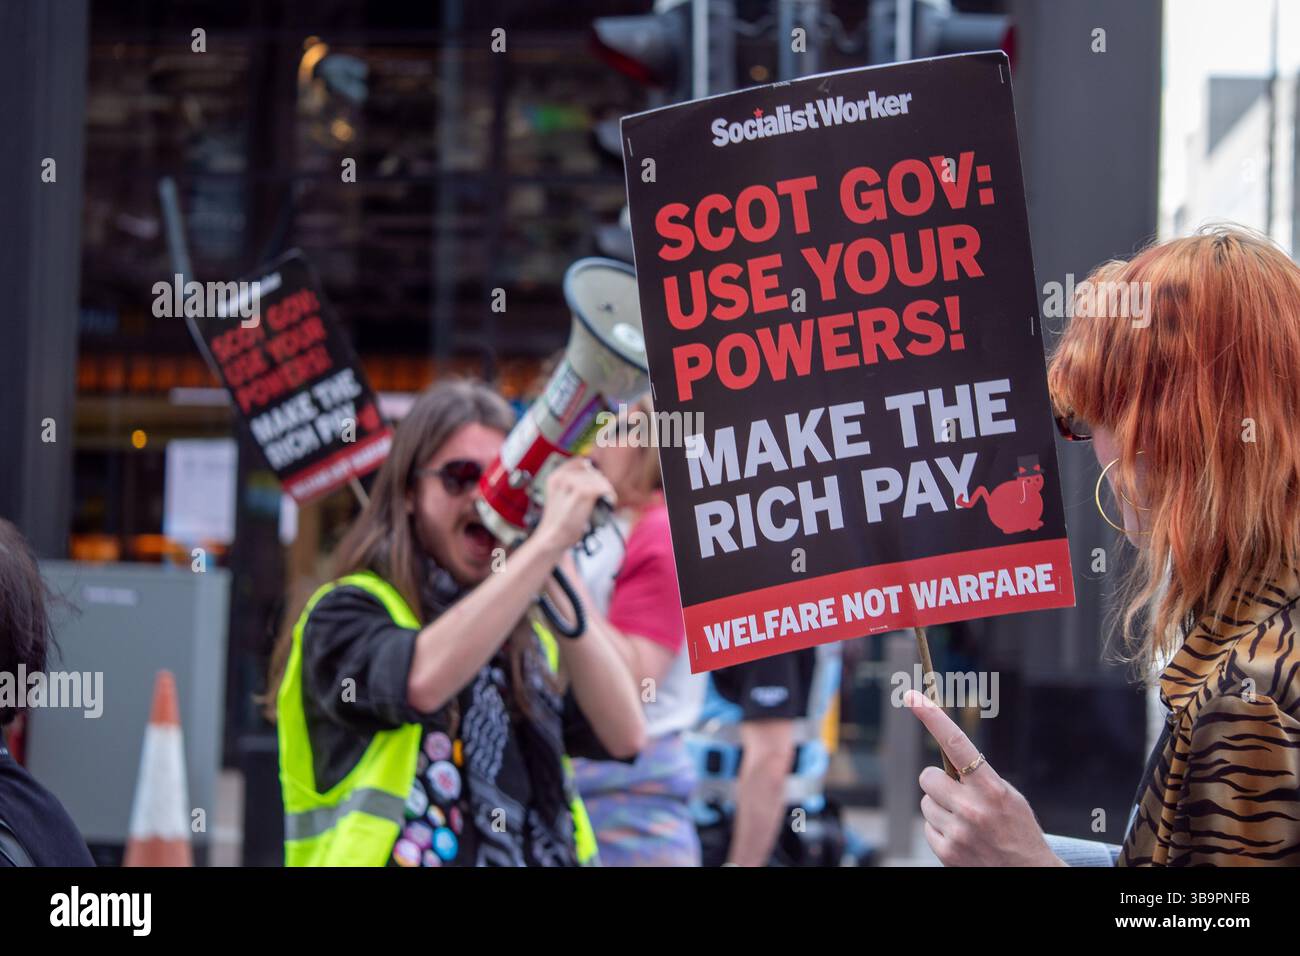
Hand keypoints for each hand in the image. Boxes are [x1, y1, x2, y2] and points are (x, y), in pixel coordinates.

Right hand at [534, 457, 616, 552]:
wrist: (553, 537)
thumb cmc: (559, 521)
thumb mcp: (560, 498)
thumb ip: (573, 485)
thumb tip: (594, 476)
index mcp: (555, 477)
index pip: (579, 463)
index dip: (591, 472)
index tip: (597, 481)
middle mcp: (562, 477)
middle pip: (591, 472)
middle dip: (600, 483)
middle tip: (604, 495)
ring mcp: (572, 484)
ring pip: (598, 479)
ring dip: (606, 489)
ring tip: (607, 500)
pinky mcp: (582, 493)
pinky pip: (602, 488)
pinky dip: (609, 495)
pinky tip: (609, 503)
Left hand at [904, 689, 1063, 866]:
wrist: (1028, 875)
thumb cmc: (1018, 830)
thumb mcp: (1009, 797)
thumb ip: (979, 778)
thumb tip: (947, 762)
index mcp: (991, 788)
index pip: (957, 744)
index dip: (932, 718)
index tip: (912, 697)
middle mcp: (972, 808)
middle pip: (928, 777)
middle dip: (939, 783)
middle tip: (957, 795)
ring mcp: (957, 832)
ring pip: (925, 803)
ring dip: (940, 808)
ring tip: (966, 823)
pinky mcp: (946, 852)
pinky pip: (927, 828)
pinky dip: (940, 830)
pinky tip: (962, 839)